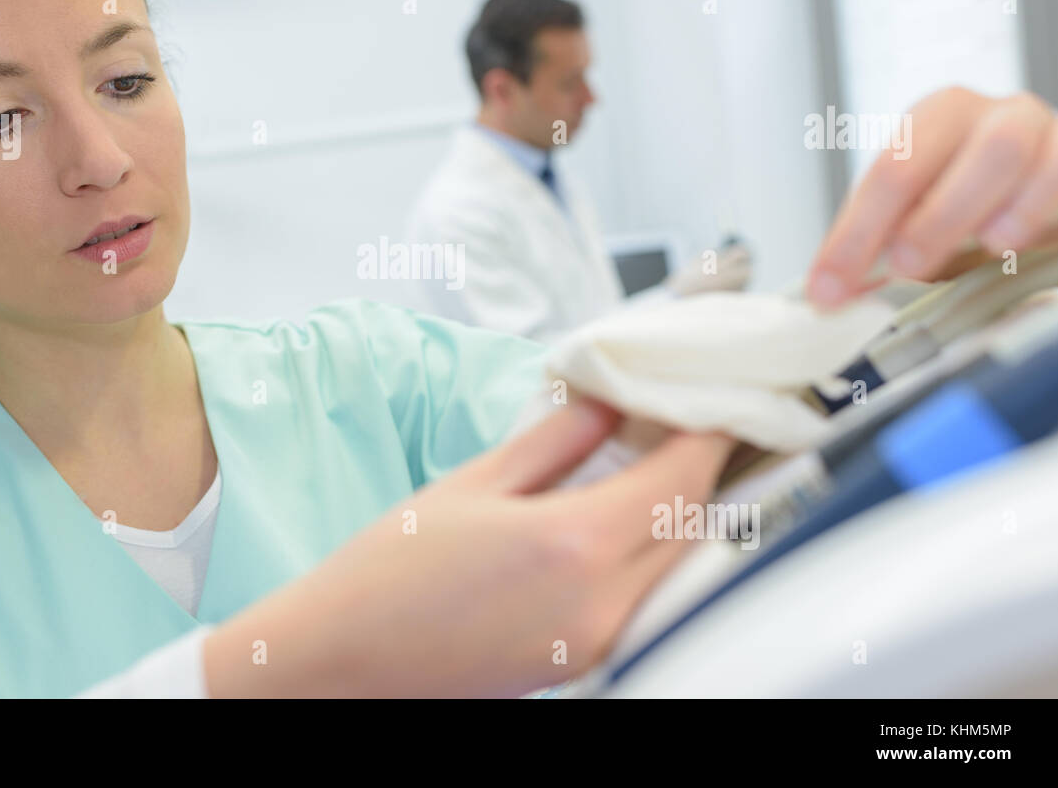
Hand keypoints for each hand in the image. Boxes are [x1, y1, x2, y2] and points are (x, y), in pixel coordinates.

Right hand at [202, 398, 734, 696]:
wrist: (345, 659)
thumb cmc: (390, 568)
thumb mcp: (474, 483)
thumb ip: (556, 441)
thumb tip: (609, 402)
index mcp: (575, 545)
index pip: (682, 478)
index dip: (707, 431)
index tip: (711, 397)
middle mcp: (603, 603)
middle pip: (692, 523)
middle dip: (697, 466)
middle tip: (680, 419)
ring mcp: (598, 641)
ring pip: (675, 564)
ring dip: (676, 510)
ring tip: (651, 460)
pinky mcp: (582, 660)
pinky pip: (643, 597)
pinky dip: (647, 553)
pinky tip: (619, 518)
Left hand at [807, 87, 1057, 307]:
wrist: (1049, 185)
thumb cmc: (980, 193)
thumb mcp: (919, 214)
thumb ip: (874, 248)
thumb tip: (827, 293)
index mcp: (933, 120)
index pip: (884, 172)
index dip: (852, 236)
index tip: (828, 288)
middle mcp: (983, 114)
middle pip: (936, 151)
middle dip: (912, 217)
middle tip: (904, 268)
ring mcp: (1035, 128)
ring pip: (1001, 149)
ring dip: (969, 208)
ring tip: (968, 248)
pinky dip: (1030, 207)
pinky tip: (1007, 238)